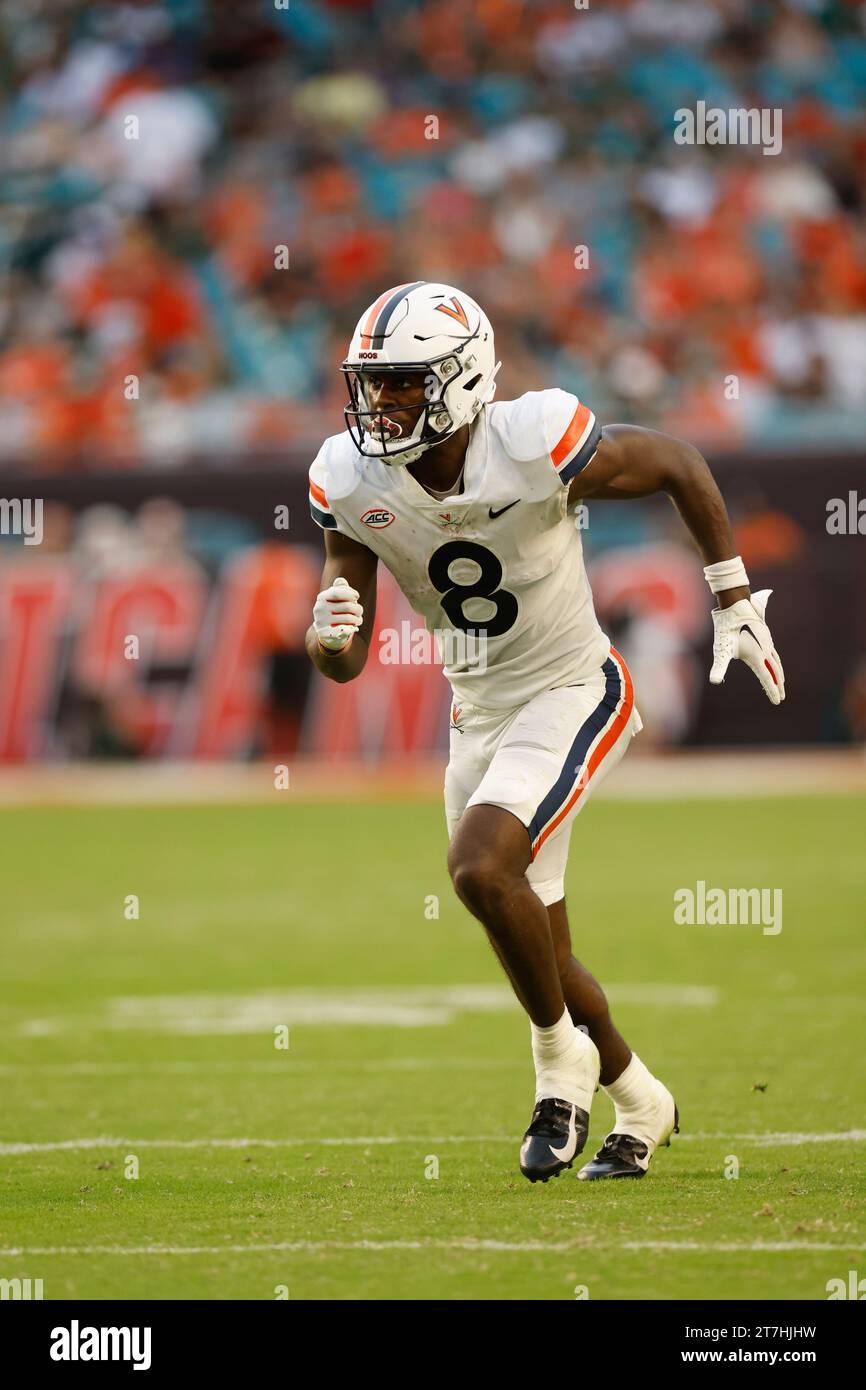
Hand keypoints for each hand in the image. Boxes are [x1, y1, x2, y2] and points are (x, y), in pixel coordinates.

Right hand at [313, 576, 363, 652]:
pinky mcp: (326, 633)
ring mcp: (322, 622)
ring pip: (348, 618)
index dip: (350, 593)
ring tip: (359, 619)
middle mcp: (319, 609)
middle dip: (357, 608)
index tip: (357, 596)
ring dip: (358, 619)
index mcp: (322, 597)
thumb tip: (341, 581)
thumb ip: (340, 588)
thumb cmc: (335, 611)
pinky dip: (353, 628)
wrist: (327, 632)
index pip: (337, 593)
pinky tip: (355, 626)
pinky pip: (345, 630)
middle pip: (346, 606)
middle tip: (360, 610)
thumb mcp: (336, 599)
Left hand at [709, 588, 784, 705]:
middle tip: (780, 698)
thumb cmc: (726, 627)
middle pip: (775, 672)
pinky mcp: (765, 636)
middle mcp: (764, 650)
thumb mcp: (721, 649)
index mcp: (756, 656)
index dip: (772, 691)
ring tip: (780, 683)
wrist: (736, 604)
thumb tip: (714, 681)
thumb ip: (719, 667)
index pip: (767, 678)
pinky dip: (776, 663)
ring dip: (779, 674)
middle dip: (778, 686)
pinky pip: (774, 653)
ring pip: (776, 662)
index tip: (777, 702)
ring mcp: (767, 643)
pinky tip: (773, 663)